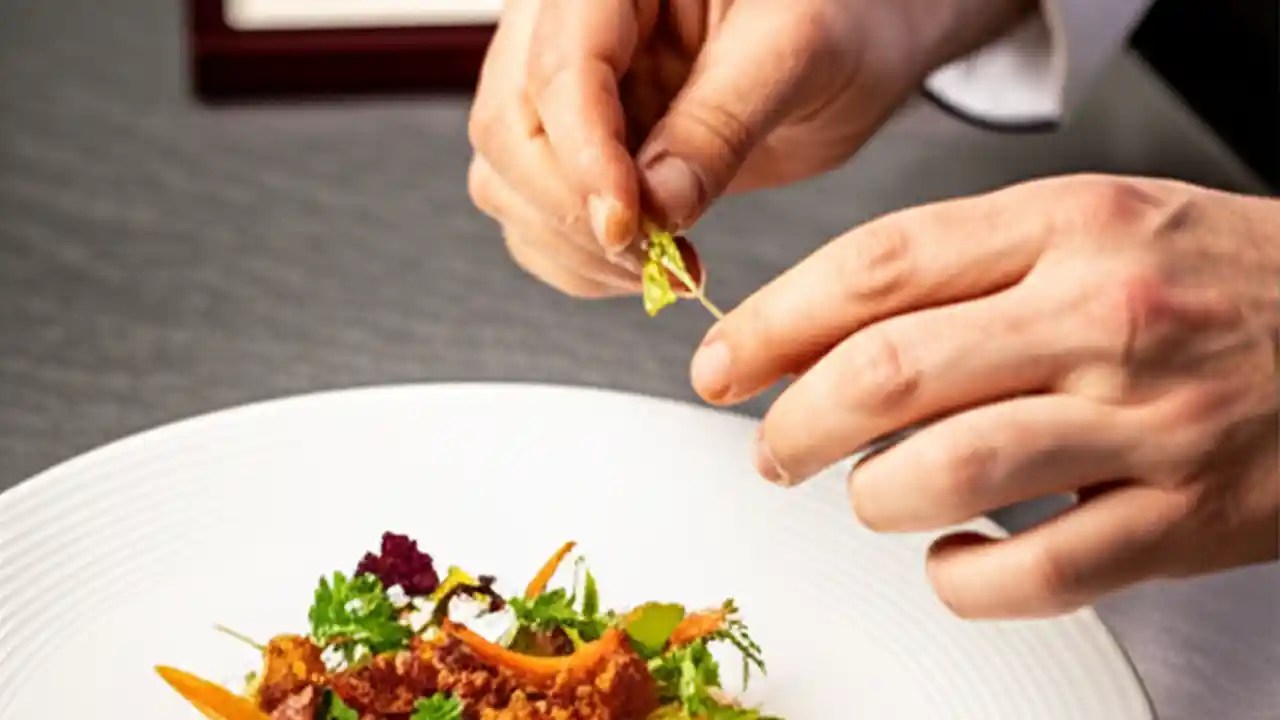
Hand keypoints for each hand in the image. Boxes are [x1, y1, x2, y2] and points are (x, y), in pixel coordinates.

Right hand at [466, 0, 1033, 296]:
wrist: (862, 32)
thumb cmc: (845, 7)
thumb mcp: (800, 52)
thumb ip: (721, 125)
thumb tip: (654, 209)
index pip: (560, 67)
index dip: (583, 156)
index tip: (629, 224)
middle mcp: (571, 24)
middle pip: (509, 128)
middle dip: (573, 210)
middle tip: (653, 254)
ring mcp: (571, 91)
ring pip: (507, 179)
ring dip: (573, 245)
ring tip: (662, 264)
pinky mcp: (583, 147)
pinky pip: (536, 214)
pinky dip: (580, 259)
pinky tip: (647, 264)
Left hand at [690, 174, 1278, 617]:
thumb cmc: (1213, 279)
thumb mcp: (1090, 225)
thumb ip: (960, 267)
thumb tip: (816, 335)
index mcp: (1068, 226)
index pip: (874, 269)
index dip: (772, 323)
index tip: (723, 362)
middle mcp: (1102, 316)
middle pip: (885, 374)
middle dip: (792, 424)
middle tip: (771, 447)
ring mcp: (1147, 422)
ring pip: (943, 474)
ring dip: (868, 497)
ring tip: (863, 495)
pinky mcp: (1184, 519)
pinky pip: (1033, 574)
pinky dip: (961, 577)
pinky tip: (952, 555)